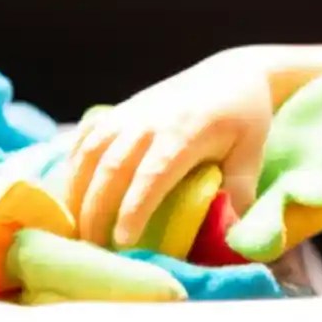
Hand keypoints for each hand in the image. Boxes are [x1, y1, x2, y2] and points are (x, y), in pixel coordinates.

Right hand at [67, 50, 274, 247]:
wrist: (232, 73)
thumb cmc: (245, 119)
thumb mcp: (252, 155)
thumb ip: (239, 192)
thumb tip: (228, 235)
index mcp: (185, 134)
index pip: (152, 176)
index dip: (133, 209)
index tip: (123, 242)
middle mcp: (150, 121)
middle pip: (112, 169)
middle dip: (96, 211)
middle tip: (92, 248)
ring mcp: (130, 113)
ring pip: (90, 152)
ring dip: (76, 191)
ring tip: (73, 227)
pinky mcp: (120, 110)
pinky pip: (86, 137)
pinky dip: (73, 165)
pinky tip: (70, 193)